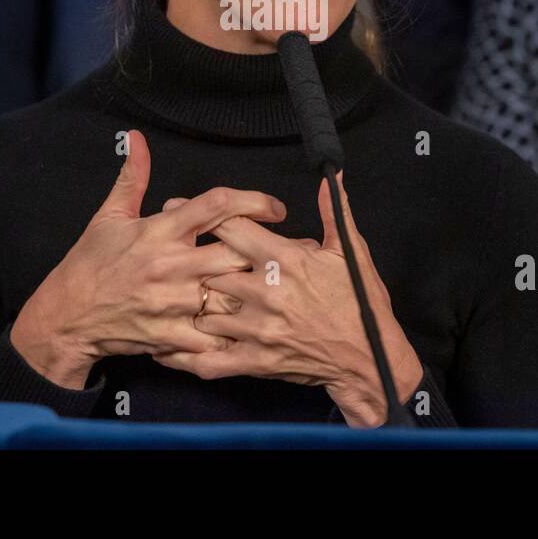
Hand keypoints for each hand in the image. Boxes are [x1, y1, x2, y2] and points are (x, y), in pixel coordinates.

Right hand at [10, 129, 286, 388]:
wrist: (66, 314)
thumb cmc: (90, 262)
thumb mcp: (110, 215)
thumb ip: (134, 176)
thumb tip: (138, 139)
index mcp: (161, 230)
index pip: (217, 206)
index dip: (254, 201)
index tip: (275, 207)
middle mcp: (171, 264)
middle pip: (235, 253)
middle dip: (265, 252)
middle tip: (289, 251)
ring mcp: (171, 302)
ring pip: (230, 297)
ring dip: (254, 294)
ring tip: (279, 290)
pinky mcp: (169, 335)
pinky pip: (212, 338)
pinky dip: (232, 335)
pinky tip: (249, 330)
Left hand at [152, 170, 422, 426]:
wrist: (371, 357)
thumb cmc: (360, 303)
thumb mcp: (351, 252)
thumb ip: (334, 212)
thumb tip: (329, 177)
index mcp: (285, 259)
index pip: (231, 227)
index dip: (202, 215)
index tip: (180, 208)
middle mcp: (266, 291)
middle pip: (208, 267)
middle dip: (190, 260)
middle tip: (166, 254)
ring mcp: (258, 329)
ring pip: (204, 309)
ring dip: (190, 304)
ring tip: (168, 296)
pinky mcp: (256, 362)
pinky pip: (210, 359)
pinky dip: (185, 355)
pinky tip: (167, 348)